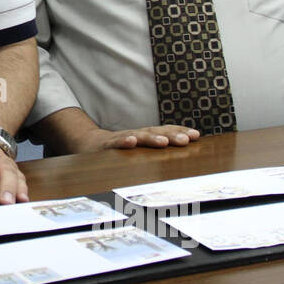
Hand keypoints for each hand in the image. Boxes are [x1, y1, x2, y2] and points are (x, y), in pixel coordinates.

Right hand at [74, 125, 199, 152]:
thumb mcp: (140, 149)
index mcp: (146, 136)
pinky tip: (131, 142)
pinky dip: (123, 142)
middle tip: (186, 140)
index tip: (196, 135)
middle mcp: (136, 135)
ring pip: (138, 137)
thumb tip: (182, 152)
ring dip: (151, 138)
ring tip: (163, 142)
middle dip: (171, 135)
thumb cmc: (119, 148)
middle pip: (155, 133)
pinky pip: (115, 144)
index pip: (165, 132)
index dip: (179, 132)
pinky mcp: (106, 146)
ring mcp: (121, 139)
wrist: (88, 144)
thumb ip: (157, 151)